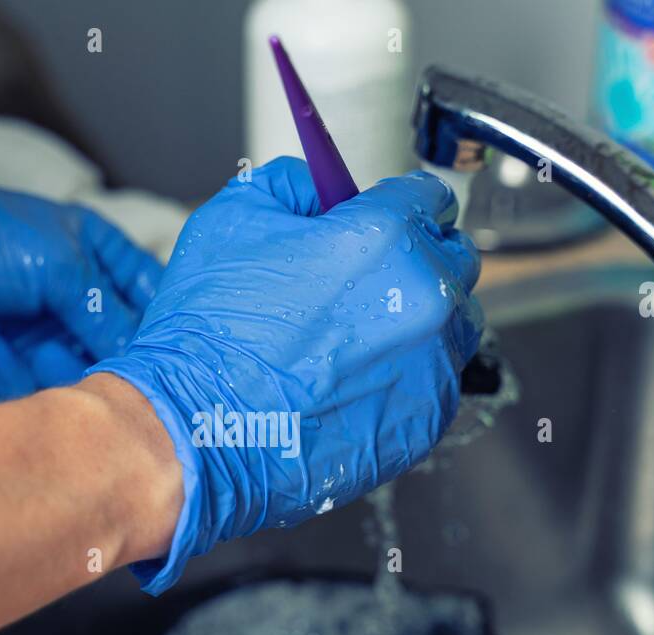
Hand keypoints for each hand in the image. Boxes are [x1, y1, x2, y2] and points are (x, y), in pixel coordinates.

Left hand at [0, 162, 161, 407]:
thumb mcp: (59, 264)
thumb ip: (110, 316)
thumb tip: (145, 366)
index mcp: (97, 257)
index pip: (152, 297)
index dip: (166, 327)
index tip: (176, 357)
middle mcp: (75, 301)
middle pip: (122, 350)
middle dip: (121, 365)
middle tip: (121, 378)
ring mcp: (42, 339)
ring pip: (82, 381)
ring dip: (65, 374)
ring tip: (38, 350)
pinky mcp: (8, 375)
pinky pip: (34, 399)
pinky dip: (18, 382)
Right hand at [90, 157, 483, 593]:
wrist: (199, 430)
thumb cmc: (210, 332)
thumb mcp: (232, 219)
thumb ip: (291, 185)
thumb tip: (318, 191)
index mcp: (386, 238)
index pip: (429, 197)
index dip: (400, 202)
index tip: (385, 216)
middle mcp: (425, 299)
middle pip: (453, 260)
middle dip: (416, 259)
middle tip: (366, 278)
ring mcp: (432, 366)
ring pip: (453, 327)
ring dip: (417, 322)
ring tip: (355, 339)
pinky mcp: (426, 422)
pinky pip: (436, 386)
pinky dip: (406, 379)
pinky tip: (352, 384)